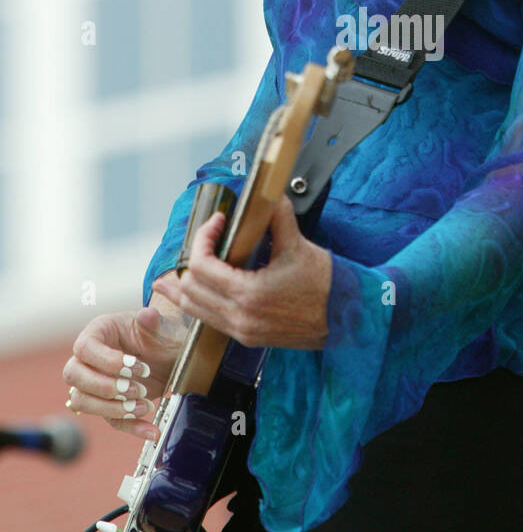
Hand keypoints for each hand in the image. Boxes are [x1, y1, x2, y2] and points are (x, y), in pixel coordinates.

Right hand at [62, 296, 187, 441]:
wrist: (173, 354)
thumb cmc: (161, 334)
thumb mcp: (161, 326)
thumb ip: (153, 321)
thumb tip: (148, 315)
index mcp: (98, 333)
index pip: (84, 348)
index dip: (106, 360)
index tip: (133, 365)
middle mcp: (89, 359)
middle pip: (74, 377)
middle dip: (105, 386)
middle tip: (137, 387)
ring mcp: (94, 384)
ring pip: (82, 402)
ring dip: (112, 408)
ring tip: (144, 405)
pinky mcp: (109, 404)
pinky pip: (110, 420)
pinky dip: (131, 427)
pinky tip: (152, 430)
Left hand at [153, 194, 332, 350]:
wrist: (348, 320)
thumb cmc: (328, 286)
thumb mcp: (299, 247)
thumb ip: (277, 218)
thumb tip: (268, 195)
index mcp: (249, 294)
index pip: (202, 266)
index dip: (204, 239)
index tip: (218, 223)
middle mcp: (240, 317)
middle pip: (191, 290)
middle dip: (188, 262)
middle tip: (200, 241)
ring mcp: (243, 331)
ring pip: (195, 311)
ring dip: (182, 290)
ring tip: (166, 280)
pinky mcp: (249, 336)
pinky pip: (211, 321)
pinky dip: (199, 304)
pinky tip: (194, 295)